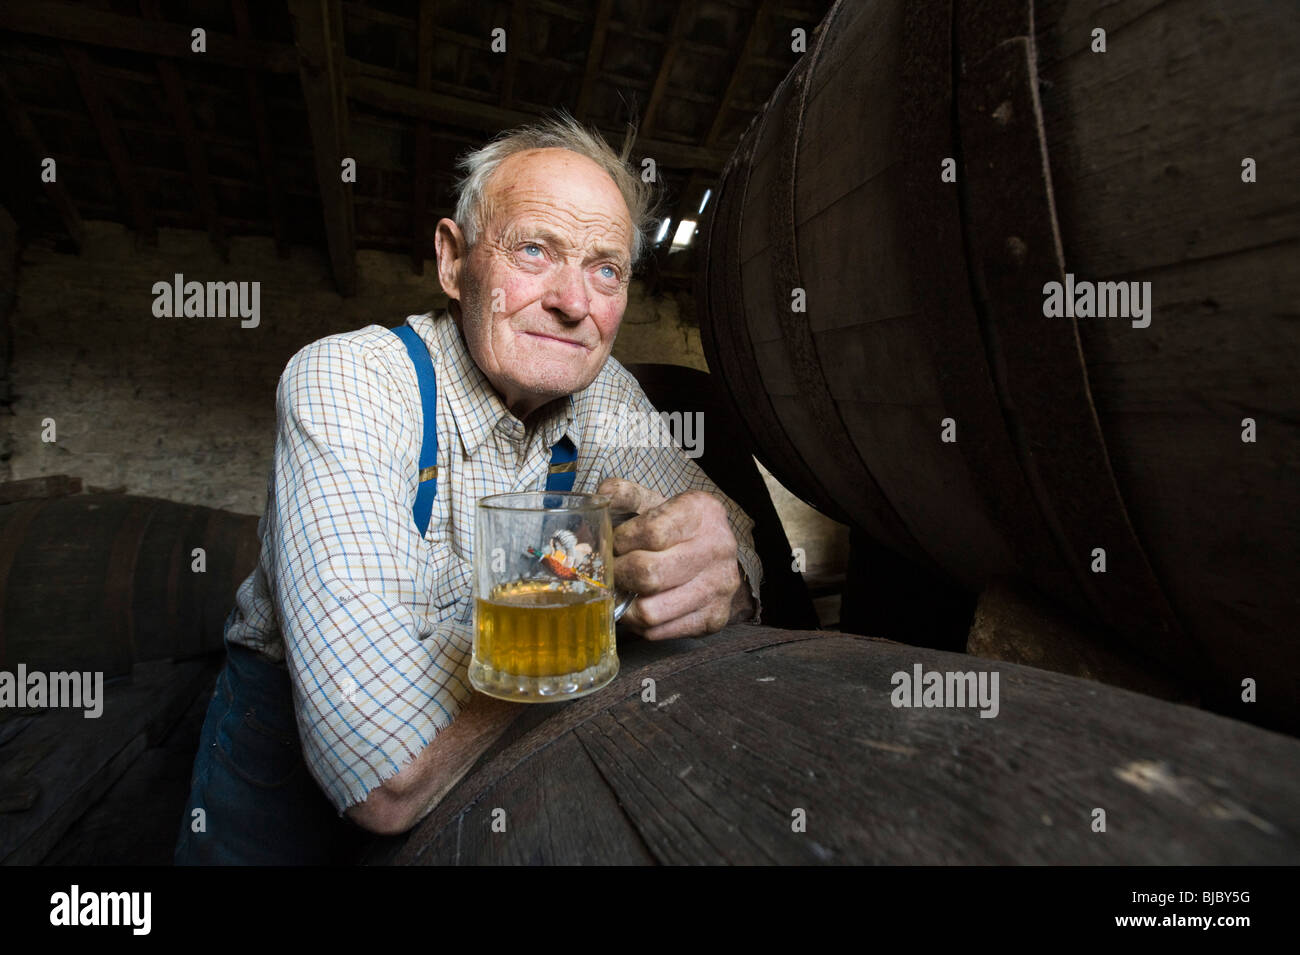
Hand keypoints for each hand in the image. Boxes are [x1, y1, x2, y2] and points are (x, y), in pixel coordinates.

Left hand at [598, 477, 752, 639]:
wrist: (713, 553)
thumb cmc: (673, 526)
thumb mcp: (651, 501)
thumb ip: (623, 494)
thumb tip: (600, 498)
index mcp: (702, 511)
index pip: (651, 533)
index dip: (622, 541)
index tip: (615, 544)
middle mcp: (718, 547)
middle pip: (649, 575)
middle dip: (619, 575)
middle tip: (612, 571)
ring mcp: (719, 586)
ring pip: (651, 611)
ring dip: (625, 604)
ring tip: (621, 591)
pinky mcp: (715, 618)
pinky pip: (660, 632)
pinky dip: (639, 624)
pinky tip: (637, 606)